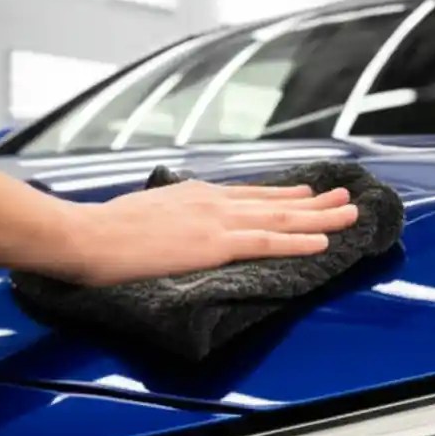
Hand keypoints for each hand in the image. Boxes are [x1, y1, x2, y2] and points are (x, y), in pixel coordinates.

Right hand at [46, 181, 357, 286]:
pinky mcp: (214, 244)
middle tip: (347, 198)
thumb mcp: (146, 213)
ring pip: (281, 217)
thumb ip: (172, 216)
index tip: (310, 191)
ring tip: (350, 213)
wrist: (84, 235)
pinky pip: (267, 241)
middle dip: (316, 201)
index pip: (251, 195)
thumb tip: (181, 224)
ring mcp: (216, 221)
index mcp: (196, 195)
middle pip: (276, 200)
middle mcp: (213, 201)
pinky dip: (298, 240)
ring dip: (320, 217)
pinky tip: (323, 241)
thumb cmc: (103, 230)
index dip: (285, 194)